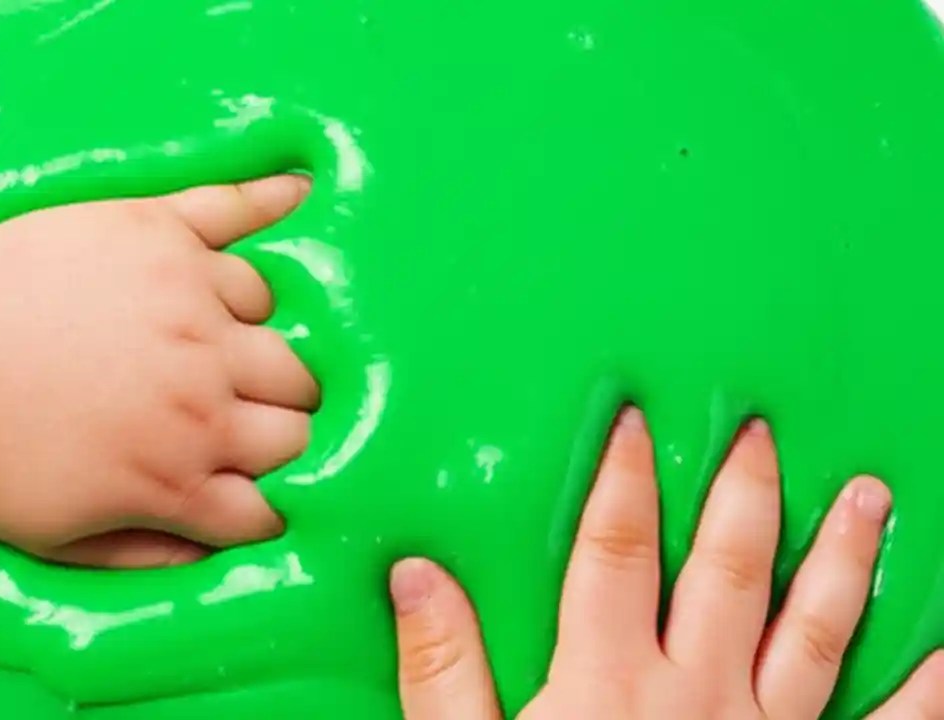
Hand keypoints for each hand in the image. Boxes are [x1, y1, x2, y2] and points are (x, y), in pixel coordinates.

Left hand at [0, 175, 317, 565]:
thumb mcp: (61, 540)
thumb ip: (150, 554)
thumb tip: (219, 555)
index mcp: (179, 471)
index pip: (276, 492)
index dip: (271, 496)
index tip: (257, 484)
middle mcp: (202, 388)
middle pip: (297, 411)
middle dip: (282, 423)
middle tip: (246, 416)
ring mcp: (187, 305)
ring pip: (280, 330)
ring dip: (264, 347)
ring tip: (226, 347)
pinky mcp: (158, 237)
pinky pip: (238, 217)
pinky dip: (275, 208)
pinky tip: (302, 196)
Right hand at [391, 408, 943, 718]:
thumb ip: (442, 670)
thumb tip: (416, 573)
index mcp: (609, 680)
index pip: (616, 553)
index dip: (622, 481)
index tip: (633, 418)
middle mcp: (697, 693)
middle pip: (728, 571)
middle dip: (744, 494)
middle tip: (759, 429)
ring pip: (815, 629)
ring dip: (846, 558)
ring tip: (870, 495)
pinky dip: (928, 686)